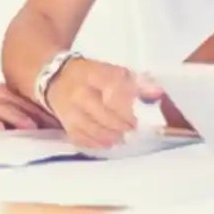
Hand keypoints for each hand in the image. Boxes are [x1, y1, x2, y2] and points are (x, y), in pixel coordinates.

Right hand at [45, 58, 162, 148]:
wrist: (56, 78)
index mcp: (94, 74)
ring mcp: (70, 111)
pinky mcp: (66, 125)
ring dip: (114, 136)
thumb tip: (157, 93)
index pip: (113, 90)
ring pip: (95, 129)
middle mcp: (80, 92)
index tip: (142, 114)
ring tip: (125, 136)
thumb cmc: (92, 75)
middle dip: (125, 124)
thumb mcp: (114, 71)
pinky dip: (99, 143)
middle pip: (105, 114)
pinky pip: (84, 139)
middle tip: (137, 129)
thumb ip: (137, 82)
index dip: (130, 106)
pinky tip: (110, 142)